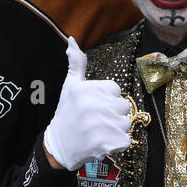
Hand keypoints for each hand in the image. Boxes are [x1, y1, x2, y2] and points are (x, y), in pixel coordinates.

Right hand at [42, 37, 131, 170]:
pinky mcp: (108, 143)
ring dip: (116, 129)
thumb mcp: (70, 86)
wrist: (59, 145)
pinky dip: (117, 143)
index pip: (116, 90)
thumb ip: (76, 63)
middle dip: (113, 114)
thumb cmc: (67, 113)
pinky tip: (103, 142)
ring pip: (126, 123)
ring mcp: (103, 125)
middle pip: (124, 106)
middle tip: (96, 120)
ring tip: (99, 131)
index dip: (108, 99)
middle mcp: (95, 105)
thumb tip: (72, 41)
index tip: (94, 106)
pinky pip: (126, 139)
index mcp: (89, 89)